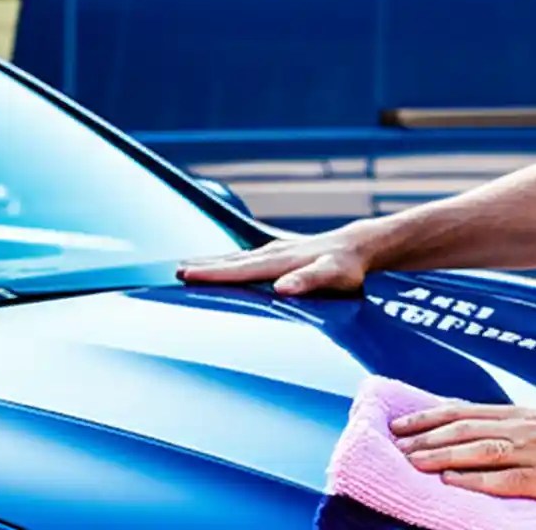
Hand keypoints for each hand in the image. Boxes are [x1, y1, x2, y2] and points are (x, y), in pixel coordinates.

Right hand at [176, 232, 368, 294]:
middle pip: (233, 262)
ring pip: (238, 258)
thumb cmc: (348, 266)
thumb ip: (310, 280)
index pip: (241, 270)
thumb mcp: (335, 275)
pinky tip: (222, 266)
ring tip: (188, 267)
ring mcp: (277, 251)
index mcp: (282, 260)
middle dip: (204, 267)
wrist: (360, 246)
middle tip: (175, 272)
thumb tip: (282, 288)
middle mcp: (275, 253)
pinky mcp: (281, 253)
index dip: (213, 274)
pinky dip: (230, 262)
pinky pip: (248, 258)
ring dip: (213, 263)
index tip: (186, 275)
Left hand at [389, 401, 535, 503]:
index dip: (428, 416)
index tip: (399, 423)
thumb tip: (466, 430)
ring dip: (442, 456)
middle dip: (426, 437)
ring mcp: (529, 452)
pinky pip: (503, 479)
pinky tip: (450, 483)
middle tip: (395, 445)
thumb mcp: (534, 421)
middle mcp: (516, 427)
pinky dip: (474, 480)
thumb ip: (503, 425)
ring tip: (413, 462)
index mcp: (513, 414)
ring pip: (477, 450)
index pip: (461, 411)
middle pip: (463, 429)